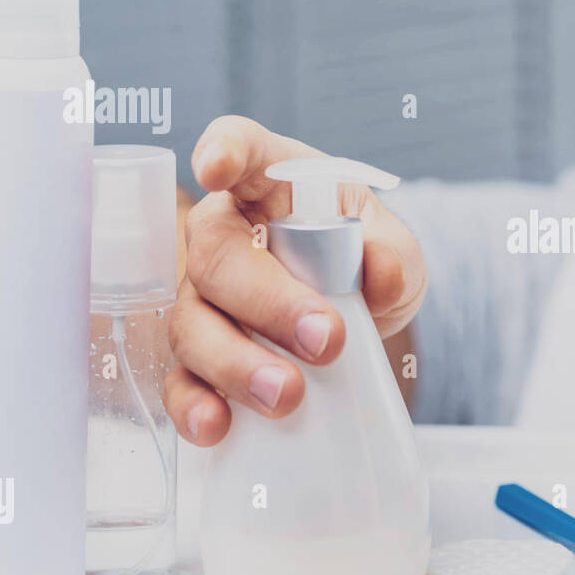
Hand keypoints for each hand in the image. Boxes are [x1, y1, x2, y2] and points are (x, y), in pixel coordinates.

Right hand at [163, 115, 426, 445]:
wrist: (359, 323)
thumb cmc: (364, 263)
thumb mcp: (394, 251)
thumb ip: (394, 255)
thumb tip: (380, 272)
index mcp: (272, 186)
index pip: (242, 150)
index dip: (224, 151)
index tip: (217, 167)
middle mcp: (225, 235)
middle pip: (216, 257)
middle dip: (268, 301)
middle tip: (325, 338)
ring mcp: (204, 299)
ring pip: (192, 323)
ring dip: (236, 362)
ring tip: (287, 395)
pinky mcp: (199, 360)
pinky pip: (180, 381)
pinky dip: (194, 405)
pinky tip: (216, 425)